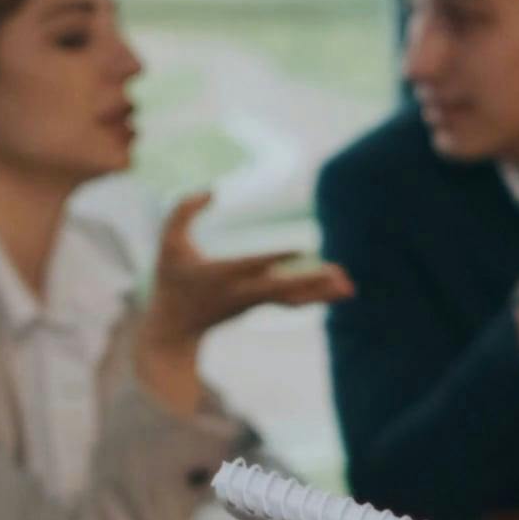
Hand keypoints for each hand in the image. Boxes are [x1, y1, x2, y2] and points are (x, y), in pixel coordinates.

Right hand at [137, 192, 353, 402]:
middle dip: (311, 283)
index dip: (275, 256)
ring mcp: (253, 302)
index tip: (301, 249)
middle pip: (283, 288)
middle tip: (340, 277)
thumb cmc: (171, 282)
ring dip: (321, 292)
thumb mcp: (168, 244)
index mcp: (221, 275)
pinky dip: (314, 296)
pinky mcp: (260, 305)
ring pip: (293, 298)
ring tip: (350, 287)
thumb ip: (182, 212)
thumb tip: (212, 189)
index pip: (253, 264)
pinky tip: (338, 289)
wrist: (174, 330)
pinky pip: (291, 301)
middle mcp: (242, 292)